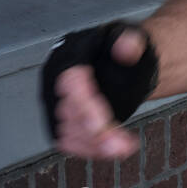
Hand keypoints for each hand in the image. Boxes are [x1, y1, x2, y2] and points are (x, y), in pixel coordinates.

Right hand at [42, 23, 156, 159]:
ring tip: (125, 147)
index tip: (100, 126)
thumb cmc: (123, 47)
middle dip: (94, 134)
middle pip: (67, 113)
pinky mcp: (61, 121)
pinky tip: (116, 148)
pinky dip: (91, 151)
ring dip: (94, 147)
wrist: (120, 61)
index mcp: (68, 56)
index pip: (70, 83)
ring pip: (66, 133)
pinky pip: (68, 142)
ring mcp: (56, 103)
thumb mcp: (131, 36)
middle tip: (122, 146)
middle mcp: (54, 81)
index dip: (83, 106)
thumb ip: (131, 40)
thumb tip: (127, 49)